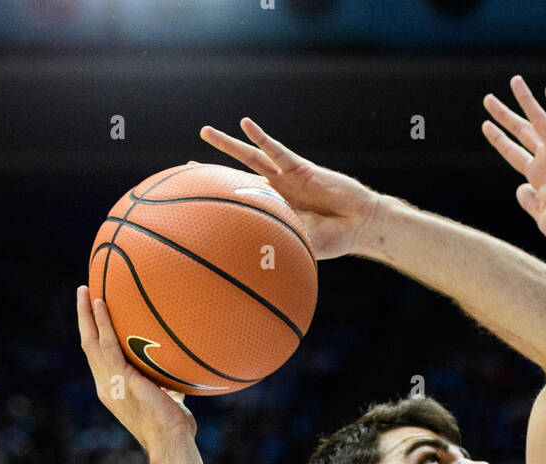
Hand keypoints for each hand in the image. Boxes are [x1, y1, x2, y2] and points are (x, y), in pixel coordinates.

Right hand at [77, 287, 195, 454]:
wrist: (171, 443)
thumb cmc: (174, 431)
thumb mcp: (169, 405)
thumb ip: (167, 391)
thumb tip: (178, 384)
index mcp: (113, 392)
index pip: (99, 361)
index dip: (95, 338)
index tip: (94, 320)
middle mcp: (106, 386)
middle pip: (89, 346)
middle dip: (84, 320)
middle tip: (83, 295)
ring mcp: (110, 382)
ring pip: (91, 341)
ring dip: (86, 314)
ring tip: (85, 290)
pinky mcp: (120, 378)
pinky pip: (108, 343)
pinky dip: (103, 322)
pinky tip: (100, 302)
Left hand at [199, 118, 379, 259]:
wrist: (359, 224)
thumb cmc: (334, 240)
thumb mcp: (302, 245)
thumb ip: (281, 244)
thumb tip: (253, 255)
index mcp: (274, 213)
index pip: (240, 205)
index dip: (219, 201)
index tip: (194, 201)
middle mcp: (275, 192)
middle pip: (237, 178)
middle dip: (212, 171)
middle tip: (186, 166)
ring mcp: (286, 177)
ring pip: (250, 157)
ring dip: (228, 145)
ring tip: (205, 133)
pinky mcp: (299, 166)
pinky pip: (276, 149)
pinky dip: (260, 137)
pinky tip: (246, 124)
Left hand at [482, 77, 545, 254]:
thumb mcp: (541, 215)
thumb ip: (529, 201)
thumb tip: (519, 188)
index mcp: (537, 176)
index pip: (513, 152)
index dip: (499, 139)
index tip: (485, 125)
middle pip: (522, 131)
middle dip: (505, 115)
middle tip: (488, 99)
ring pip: (539, 121)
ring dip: (526, 101)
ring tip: (514, 80)